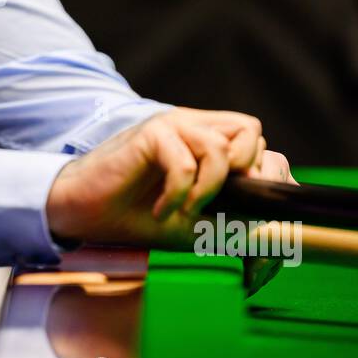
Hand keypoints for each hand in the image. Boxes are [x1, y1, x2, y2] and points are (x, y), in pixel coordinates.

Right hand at [45, 107, 292, 248]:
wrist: (84, 214)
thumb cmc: (137, 216)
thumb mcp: (196, 225)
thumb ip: (232, 220)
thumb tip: (273, 231)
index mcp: (205, 141)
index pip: (257, 141)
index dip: (265, 173)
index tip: (247, 210)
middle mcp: (192, 126)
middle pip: (250, 130)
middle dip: (246, 175)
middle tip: (220, 206)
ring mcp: (171, 126)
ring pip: (221, 146)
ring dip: (210, 189)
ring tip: (186, 211)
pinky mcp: (150, 134)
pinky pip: (185, 161)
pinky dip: (179, 194)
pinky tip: (161, 211)